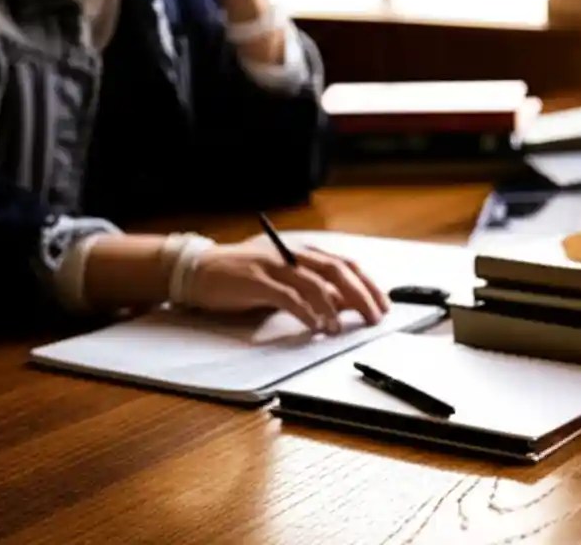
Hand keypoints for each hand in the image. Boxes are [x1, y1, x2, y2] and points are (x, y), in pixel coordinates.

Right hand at [186, 239, 391, 333]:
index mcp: (302, 252)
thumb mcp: (285, 281)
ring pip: (314, 282)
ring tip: (339, 328)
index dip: (367, 283)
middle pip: (336, 271)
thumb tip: (345, 305)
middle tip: (373, 318)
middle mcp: (292, 254)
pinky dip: (304, 311)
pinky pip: (286, 295)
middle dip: (360, 294)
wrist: (198, 270)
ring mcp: (274, 264)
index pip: (345, 264)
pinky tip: (313, 325)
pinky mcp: (255, 279)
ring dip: (332, 307)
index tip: (382, 304)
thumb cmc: (244, 277)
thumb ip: (314, 290)